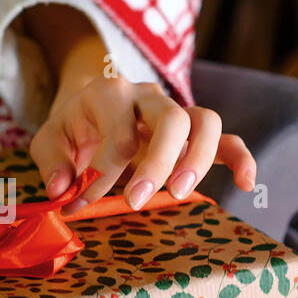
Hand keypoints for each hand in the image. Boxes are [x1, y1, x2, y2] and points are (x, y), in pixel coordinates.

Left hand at [30, 74, 256, 214]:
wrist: (92, 103)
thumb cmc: (74, 126)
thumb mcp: (49, 138)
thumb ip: (51, 162)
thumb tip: (63, 190)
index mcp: (112, 94)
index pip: (118, 136)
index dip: (101, 175)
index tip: (80, 203)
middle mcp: (149, 96)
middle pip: (172, 119)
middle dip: (157, 163)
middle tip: (136, 200)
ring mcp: (176, 111)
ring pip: (204, 122)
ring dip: (197, 160)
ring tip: (179, 193)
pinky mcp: (194, 132)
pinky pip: (228, 138)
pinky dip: (240, 158)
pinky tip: (248, 184)